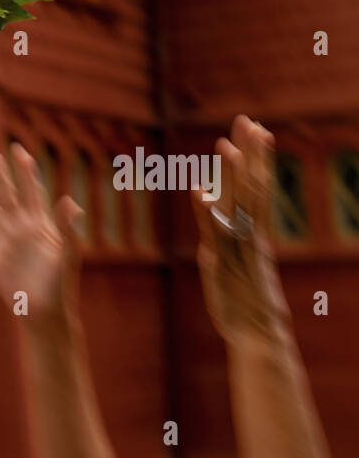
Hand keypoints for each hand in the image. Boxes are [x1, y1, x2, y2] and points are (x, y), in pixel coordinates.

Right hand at [0, 140, 81, 324]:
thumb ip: (68, 228)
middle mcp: (20, 225)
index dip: (24, 170)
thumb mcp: (67, 254)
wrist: (43, 311)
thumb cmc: (60, 284)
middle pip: (5, 190)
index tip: (18, 149)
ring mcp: (4, 237)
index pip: (30, 189)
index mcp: (39, 222)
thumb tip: (71, 202)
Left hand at [191, 115, 290, 346]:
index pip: (258, 185)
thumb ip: (220, 239)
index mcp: (254, 231)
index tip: (256, 127)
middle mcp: (250, 234)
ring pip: (239, 206)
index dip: (257, 157)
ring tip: (226, 146)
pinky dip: (207, 213)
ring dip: (232, 176)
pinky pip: (216, 236)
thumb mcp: (230, 263)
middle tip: (248, 121)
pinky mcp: (224, 266)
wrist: (256, 337)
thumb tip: (209, 222)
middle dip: (251, 154)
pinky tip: (199, 191)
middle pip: (254, 187)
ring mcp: (239, 249)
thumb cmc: (243, 301)